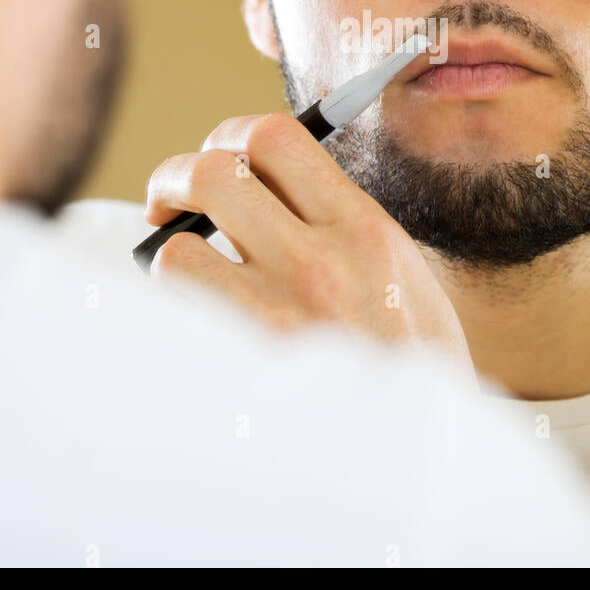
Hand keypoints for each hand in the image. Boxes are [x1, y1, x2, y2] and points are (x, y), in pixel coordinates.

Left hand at [143, 113, 473, 376]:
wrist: (419, 455)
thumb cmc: (409, 366)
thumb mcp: (404, 277)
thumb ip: (341, 223)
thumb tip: (265, 182)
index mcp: (366, 232)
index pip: (277, 137)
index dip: (232, 134)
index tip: (224, 155)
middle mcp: (323, 263)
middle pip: (216, 170)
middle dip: (178, 174)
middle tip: (171, 200)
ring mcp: (281, 316)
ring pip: (180, 243)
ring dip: (173, 250)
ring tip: (188, 270)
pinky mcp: (248, 365)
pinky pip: (178, 306)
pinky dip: (175, 303)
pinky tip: (195, 318)